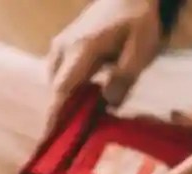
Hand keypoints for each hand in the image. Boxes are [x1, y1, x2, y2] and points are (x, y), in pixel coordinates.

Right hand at [47, 0, 162, 124]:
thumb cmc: (138, 19)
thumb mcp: (141, 49)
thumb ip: (124, 79)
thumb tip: (108, 105)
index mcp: (81, 50)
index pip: (62, 89)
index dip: (56, 115)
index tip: (50, 137)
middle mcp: (63, 48)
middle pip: (56, 88)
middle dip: (61, 111)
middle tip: (73, 135)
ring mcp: (61, 43)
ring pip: (56, 80)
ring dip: (65, 98)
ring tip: (79, 117)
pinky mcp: (64, 42)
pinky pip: (59, 71)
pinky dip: (67, 86)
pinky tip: (83, 95)